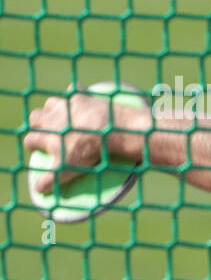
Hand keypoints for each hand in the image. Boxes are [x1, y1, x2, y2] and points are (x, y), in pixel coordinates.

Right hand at [23, 85, 146, 194]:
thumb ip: (50, 179)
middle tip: (48, 131)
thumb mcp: (68, 169)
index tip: (37, 149)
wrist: (110, 131)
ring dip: (53, 109)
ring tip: (62, 117)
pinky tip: (80, 97)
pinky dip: (75, 94)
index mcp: (47, 136)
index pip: (30, 140)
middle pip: (35, 117)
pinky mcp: (82, 97)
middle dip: (38, 124)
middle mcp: (51, 118)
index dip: (32, 145)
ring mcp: (66, 106)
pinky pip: (74, 90)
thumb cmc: (88, 152)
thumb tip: (38, 189)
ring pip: (50, 103)